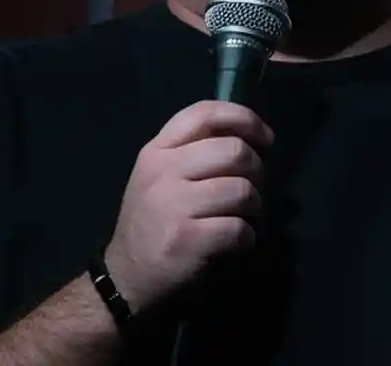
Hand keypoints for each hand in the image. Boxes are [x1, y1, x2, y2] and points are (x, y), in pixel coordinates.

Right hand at [103, 100, 273, 314]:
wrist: (126, 278)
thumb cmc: (152, 224)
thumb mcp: (158, 177)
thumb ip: (192, 152)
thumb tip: (249, 141)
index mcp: (157, 151)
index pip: (203, 113)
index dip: (244, 118)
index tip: (265, 138)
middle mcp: (162, 171)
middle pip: (234, 151)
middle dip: (257, 172)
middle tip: (253, 191)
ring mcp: (173, 205)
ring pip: (242, 190)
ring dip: (255, 208)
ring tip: (245, 219)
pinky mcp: (187, 239)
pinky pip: (239, 228)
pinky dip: (248, 238)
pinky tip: (237, 243)